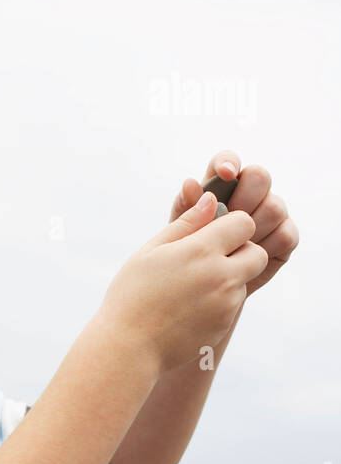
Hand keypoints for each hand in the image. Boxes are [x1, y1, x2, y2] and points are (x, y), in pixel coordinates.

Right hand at [99, 191, 266, 373]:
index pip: (243, 223)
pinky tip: (189, 309)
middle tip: (213, 260)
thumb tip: (211, 199)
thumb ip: (185, 223)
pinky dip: (219, 303)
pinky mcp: (223, 325)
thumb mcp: (150, 252)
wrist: (128, 348)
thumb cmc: (131, 296)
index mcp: (202, 250)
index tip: (214, 234)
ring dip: (229, 279)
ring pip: (245, 281)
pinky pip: (232, 306)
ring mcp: (225, 304)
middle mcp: (221, 275)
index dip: (231, 226)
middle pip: (256, 253)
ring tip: (192, 289)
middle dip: (241, 252)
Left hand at [168, 152, 298, 297]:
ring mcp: (268, 215)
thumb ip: (186, 211)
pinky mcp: (282, 239)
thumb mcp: (177, 239)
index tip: (224, 175)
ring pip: (275, 206)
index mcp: (218, 188)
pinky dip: (268, 248)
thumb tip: (191, 183)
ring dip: (255, 228)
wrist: (199, 300)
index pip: (227, 162)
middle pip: (259, 177)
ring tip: (233, 249)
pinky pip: (286, 235)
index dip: (228, 163)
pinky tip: (248, 262)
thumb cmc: (184, 265)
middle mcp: (248, 195)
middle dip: (245, 198)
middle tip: (228, 222)